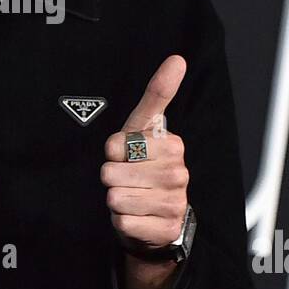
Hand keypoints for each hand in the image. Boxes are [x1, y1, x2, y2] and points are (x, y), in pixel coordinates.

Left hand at [101, 55, 190, 254]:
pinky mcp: (164, 229)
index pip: (115, 145)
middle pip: (111, 173)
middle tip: (129, 180)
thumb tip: (177, 59)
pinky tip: (137, 216)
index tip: (126, 155)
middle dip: (113, 177)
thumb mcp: (144, 128)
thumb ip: (157, 94)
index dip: (112, 152)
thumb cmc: (144, 166)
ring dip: (116, 200)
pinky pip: (122, 222)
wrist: (157, 214)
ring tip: (133, 197)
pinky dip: (122, 221)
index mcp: (172, 145)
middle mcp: (178, 173)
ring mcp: (174, 202)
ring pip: (115, 197)